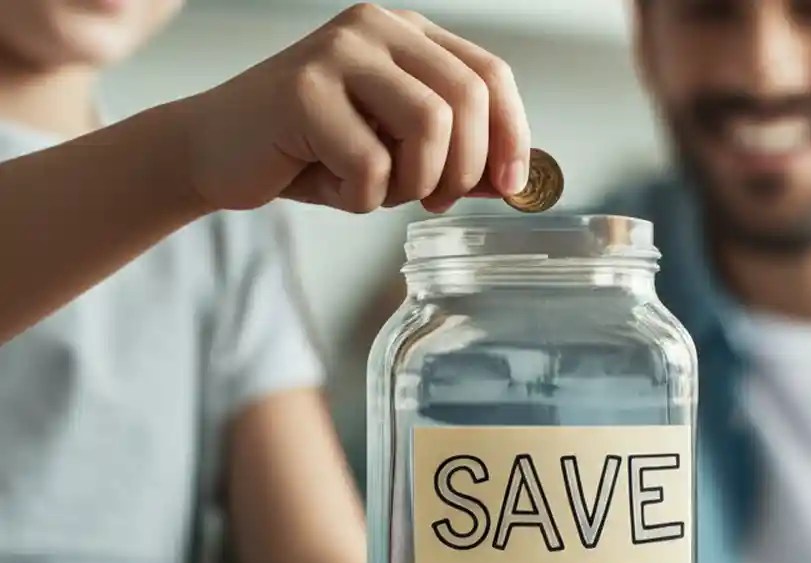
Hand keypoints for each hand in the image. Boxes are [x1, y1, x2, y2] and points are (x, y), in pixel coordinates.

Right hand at [178, 2, 528, 213]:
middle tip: (435, 200)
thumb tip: (512, 181)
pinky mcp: (302, 90)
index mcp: (405, 33)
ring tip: (375, 189)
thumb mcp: (396, 153)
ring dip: (412, 183)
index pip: (489, 74)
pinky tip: (327, 183)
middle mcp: (375, 28)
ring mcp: (337, 53)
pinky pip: (370, 164)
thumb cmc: (311, 152)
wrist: (213, 152)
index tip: (511, 184)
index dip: (512, 134)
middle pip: (467, 98)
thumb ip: (455, 157)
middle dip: (464, 168)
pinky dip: (359, 197)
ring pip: (428, 126)